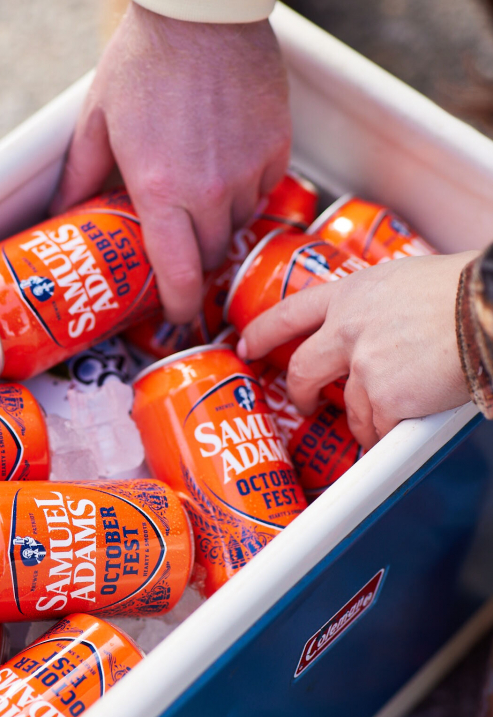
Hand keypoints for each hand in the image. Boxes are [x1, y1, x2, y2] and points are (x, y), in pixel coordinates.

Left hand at [52, 1, 290, 323]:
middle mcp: (210, 190)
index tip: (171, 314)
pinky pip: (263, 191)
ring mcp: (249, 170)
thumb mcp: (97, 120)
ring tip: (197, 197)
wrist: (201, 8)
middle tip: (177, 246)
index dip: (176, 305)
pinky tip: (224, 165)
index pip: (178, 274)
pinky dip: (245, 190)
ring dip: (218, 223)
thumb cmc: (143, 60)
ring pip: (239, 224)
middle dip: (194, 260)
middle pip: (211, 256)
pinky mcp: (277, 148)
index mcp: (160, 190)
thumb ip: (80, 175)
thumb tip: (60, 215)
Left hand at [237, 252, 477, 448]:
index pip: (291, 312)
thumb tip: (382, 325)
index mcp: (352, 294)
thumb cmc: (463, 291)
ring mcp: (364, 366)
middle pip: (303, 371)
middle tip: (305, 404)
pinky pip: (380, 429)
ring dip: (364, 422)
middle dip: (300, 394)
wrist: (486, 307)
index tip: (248, 345)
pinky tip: (403, 429)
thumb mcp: (406, 281)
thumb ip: (380, 306)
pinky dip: (390, 435)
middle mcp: (348, 329)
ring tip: (382, 423)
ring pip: (351, 409)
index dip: (264, 332)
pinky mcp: (386, 397)